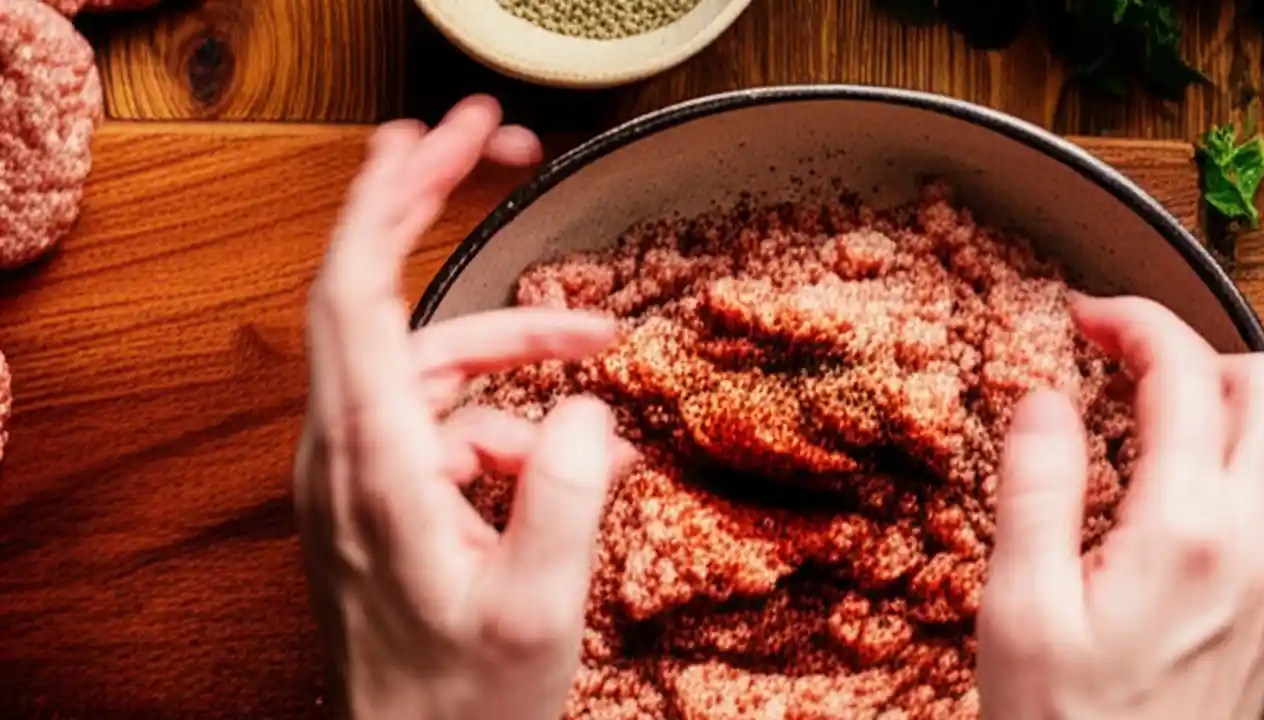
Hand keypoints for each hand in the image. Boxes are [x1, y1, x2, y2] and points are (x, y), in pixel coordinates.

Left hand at [294, 96, 632, 719]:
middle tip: (498, 146)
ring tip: (595, 352)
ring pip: (429, 361)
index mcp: (371, 468)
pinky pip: (443, 421)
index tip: (440, 139)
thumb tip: (586, 411)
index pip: (356, 295)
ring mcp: (360, 473)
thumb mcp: (532, 612)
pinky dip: (505, 414)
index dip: (391, 200)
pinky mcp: (384, 494)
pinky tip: (567, 452)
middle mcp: (346, 455)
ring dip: (511, 343)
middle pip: (378, 296)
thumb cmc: (460, 707)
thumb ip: (562, 499)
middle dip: (433, 214)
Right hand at [979, 295, 1263, 718]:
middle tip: (1119, 364)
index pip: (1183, 377)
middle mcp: (1261, 544)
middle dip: (1195, 350)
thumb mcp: (1020, 606)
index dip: (1132, 323)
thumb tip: (1043, 398)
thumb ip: (1037, 487)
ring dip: (1230, 399)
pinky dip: (1246, 455)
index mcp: (1188, 532)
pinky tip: (1183, 481)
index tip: (1081, 315)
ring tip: (1153, 412)